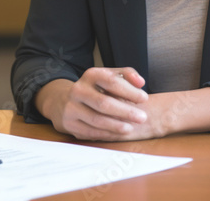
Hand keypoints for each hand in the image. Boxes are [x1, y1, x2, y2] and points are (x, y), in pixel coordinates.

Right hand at [36, 67, 164, 140]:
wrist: (65, 101)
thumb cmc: (95, 89)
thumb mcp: (109, 76)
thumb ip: (127, 75)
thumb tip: (140, 82)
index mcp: (90, 75)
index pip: (111, 81)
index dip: (129, 91)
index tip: (144, 99)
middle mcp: (78, 90)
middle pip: (103, 103)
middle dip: (125, 111)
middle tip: (142, 117)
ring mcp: (71, 108)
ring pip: (96, 119)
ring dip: (116, 125)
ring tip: (130, 128)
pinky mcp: (69, 124)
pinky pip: (90, 131)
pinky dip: (106, 134)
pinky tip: (117, 133)